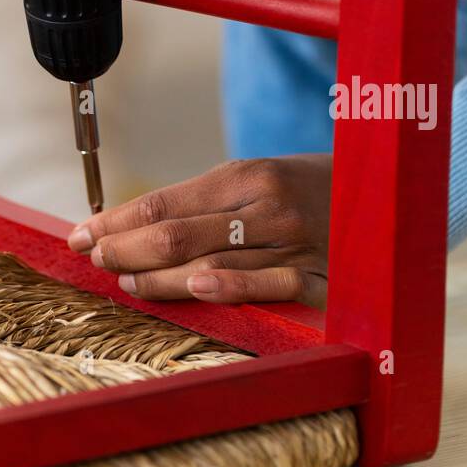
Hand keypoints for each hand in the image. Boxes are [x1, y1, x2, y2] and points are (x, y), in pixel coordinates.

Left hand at [68, 155, 331, 308]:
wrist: (385, 193)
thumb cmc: (304, 189)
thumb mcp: (257, 179)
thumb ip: (205, 203)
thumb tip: (137, 225)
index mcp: (245, 176)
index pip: (163, 203)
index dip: (116, 221)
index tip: (81, 233)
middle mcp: (266, 208)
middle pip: (176, 235)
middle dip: (125, 249)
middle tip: (94, 258)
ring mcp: (293, 245)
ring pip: (210, 264)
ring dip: (158, 278)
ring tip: (124, 281)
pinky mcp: (319, 278)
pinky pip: (269, 288)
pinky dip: (229, 288)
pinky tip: (193, 290)